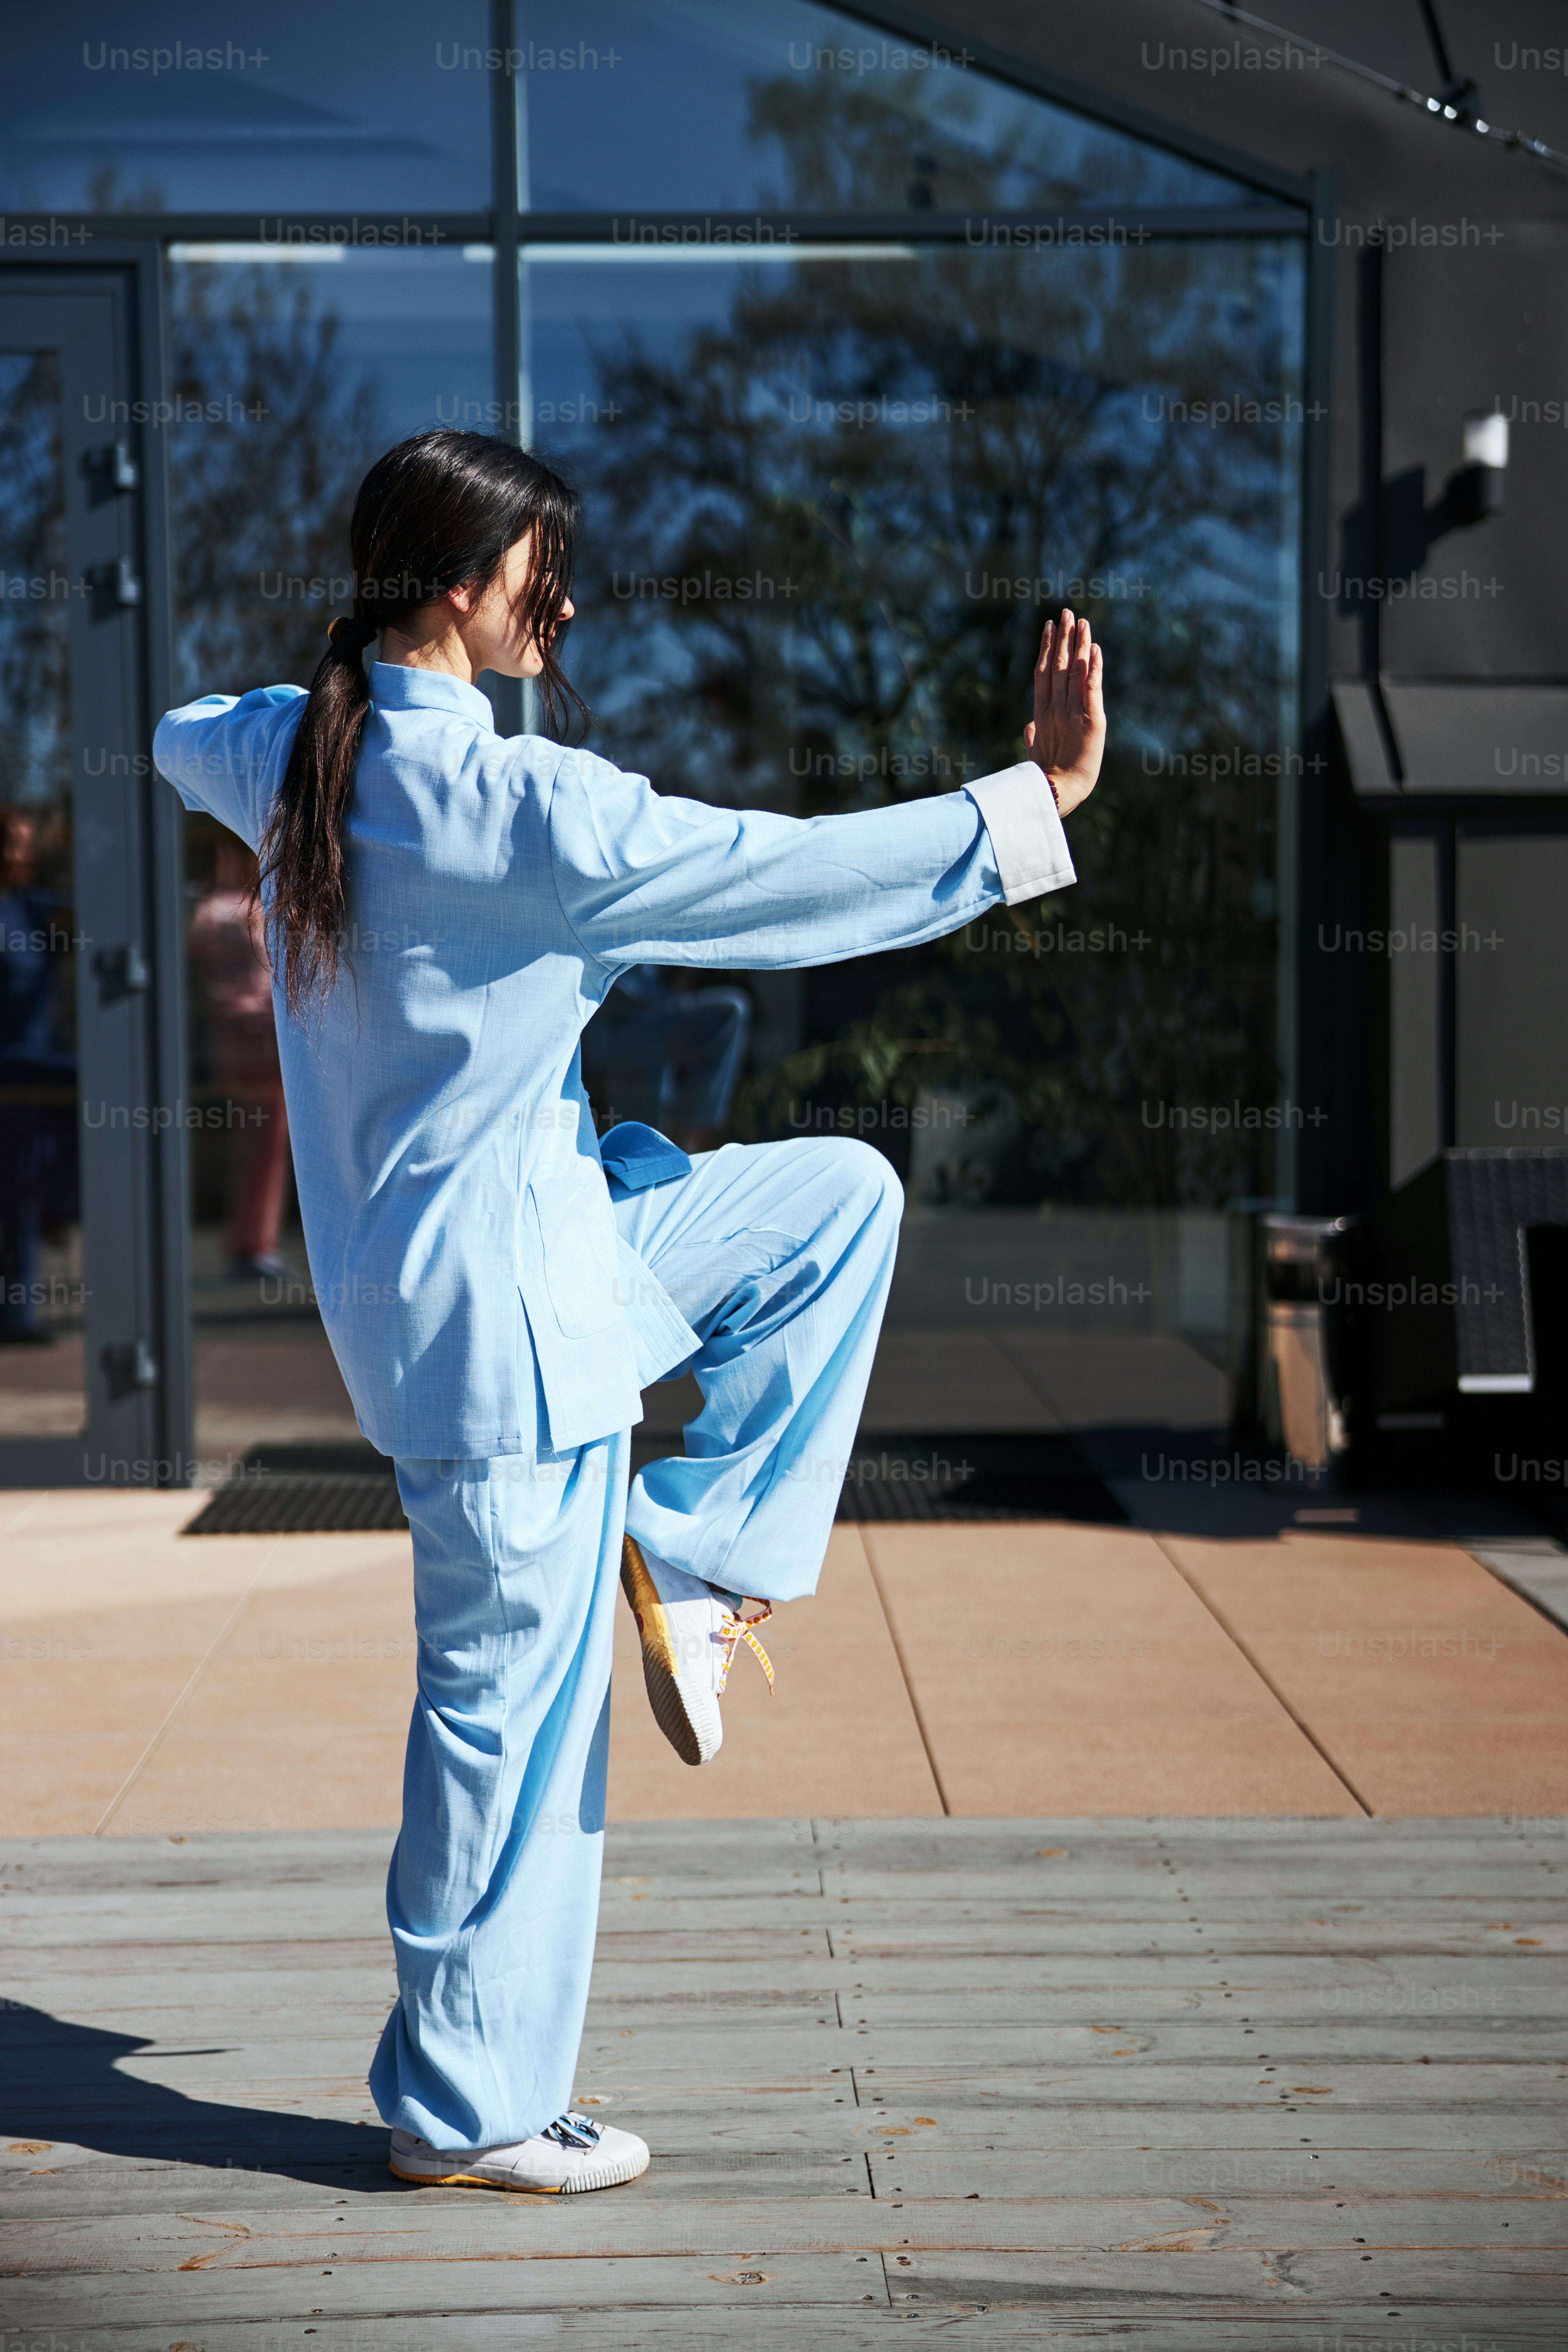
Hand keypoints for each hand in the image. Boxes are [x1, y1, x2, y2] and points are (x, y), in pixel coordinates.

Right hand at [1024, 608, 1104, 817]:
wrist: (1056, 793)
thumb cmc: (1045, 779)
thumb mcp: (1037, 754)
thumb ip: (1032, 737)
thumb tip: (1028, 727)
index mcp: (1042, 714)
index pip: (1043, 673)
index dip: (1046, 649)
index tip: (1049, 628)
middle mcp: (1056, 708)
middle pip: (1058, 665)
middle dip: (1062, 638)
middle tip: (1066, 613)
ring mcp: (1071, 712)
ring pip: (1075, 670)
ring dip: (1079, 644)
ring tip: (1081, 621)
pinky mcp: (1091, 719)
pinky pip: (1092, 687)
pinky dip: (1094, 668)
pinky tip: (1095, 649)